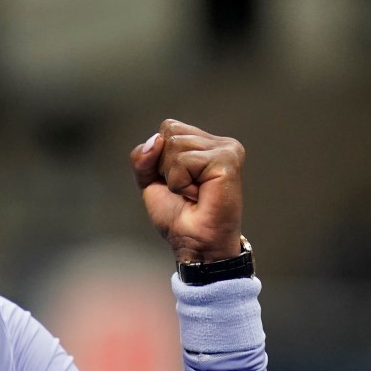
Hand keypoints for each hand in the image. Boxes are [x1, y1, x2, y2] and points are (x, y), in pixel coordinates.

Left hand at [129, 119, 244, 263]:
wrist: (194, 242)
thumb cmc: (178, 216)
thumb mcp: (150, 180)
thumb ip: (143, 157)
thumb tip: (155, 140)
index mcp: (205, 143)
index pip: (168, 128)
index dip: (158, 158)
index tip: (175, 181)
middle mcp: (219, 142)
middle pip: (169, 133)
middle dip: (165, 166)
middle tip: (186, 189)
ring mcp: (226, 149)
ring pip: (175, 146)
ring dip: (174, 177)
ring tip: (193, 192)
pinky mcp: (227, 160)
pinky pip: (183, 161)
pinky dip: (181, 183)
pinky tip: (198, 195)